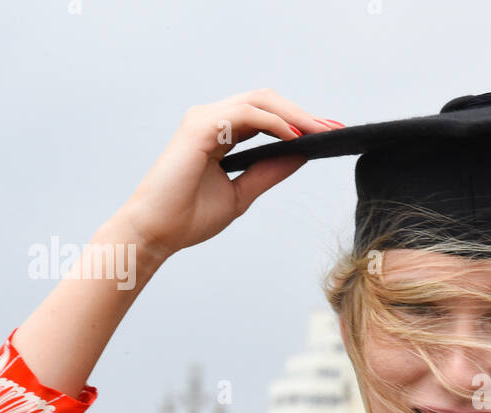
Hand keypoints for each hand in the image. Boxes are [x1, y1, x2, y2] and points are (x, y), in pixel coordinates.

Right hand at [109, 89, 340, 261]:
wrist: (155, 233)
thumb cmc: (188, 216)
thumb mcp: (241, 192)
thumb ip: (269, 170)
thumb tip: (301, 154)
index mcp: (218, 132)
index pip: (265, 115)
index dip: (298, 120)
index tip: (330, 134)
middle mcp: (210, 119)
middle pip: (266, 100)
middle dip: (303, 114)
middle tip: (335, 129)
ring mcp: (204, 119)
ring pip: (260, 102)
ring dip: (295, 115)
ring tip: (320, 133)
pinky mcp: (200, 128)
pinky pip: (247, 115)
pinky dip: (275, 123)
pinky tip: (295, 137)